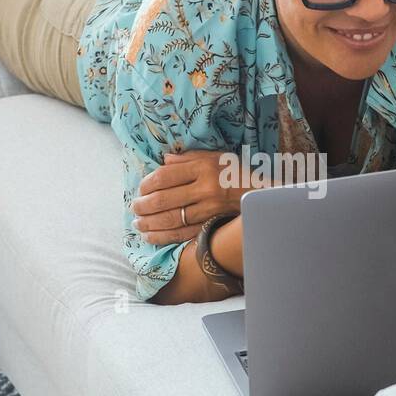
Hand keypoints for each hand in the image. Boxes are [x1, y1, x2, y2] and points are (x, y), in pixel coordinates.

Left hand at [132, 149, 256, 245]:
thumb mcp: (213, 157)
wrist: (260, 194)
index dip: (147, 184)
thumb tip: (162, 161)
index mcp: (202, 167)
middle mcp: (205, 188)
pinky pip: (182, 234)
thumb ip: (187, 158)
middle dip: (143, 206)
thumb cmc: (233, 173)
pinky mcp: (211, 224)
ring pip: (170, 219)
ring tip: (137, 223)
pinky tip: (150, 237)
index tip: (140, 189)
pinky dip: (163, 237)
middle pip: (164, 199)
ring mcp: (208, 209)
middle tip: (134, 208)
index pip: (165, 176)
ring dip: (149, 223)